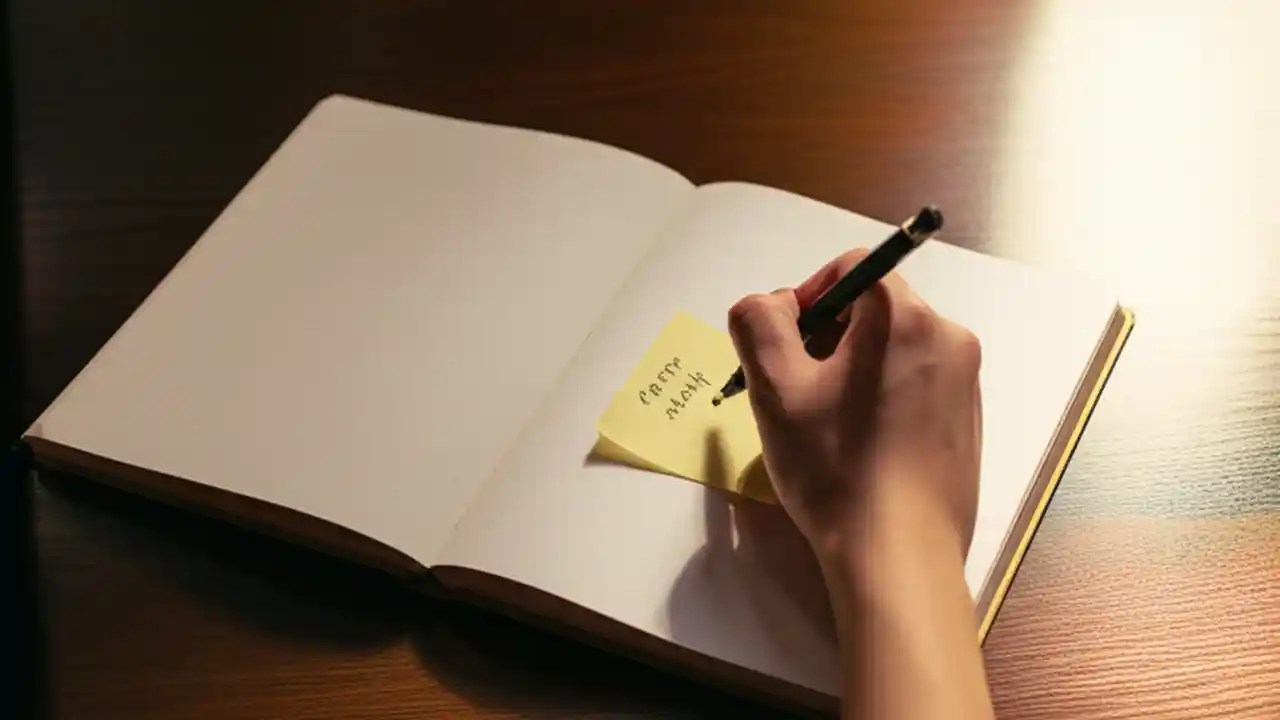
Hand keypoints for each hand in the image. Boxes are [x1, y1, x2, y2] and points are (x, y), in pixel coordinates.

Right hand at [726, 248, 981, 571]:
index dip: (807, 298)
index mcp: (905, 319)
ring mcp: (965, 383)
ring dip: (852, 370)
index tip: (786, 350)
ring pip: (893, 349)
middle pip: (873, 309)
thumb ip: (759, 322)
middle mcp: (948, 339)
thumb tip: (773, 305)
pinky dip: (882, 398)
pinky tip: (860, 448)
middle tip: (798, 393)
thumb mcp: (774, 388)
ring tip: (827, 426)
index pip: (850, 269)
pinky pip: (915, 385)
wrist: (897, 554)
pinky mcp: (968, 422)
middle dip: (827, 338)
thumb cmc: (834, 466)